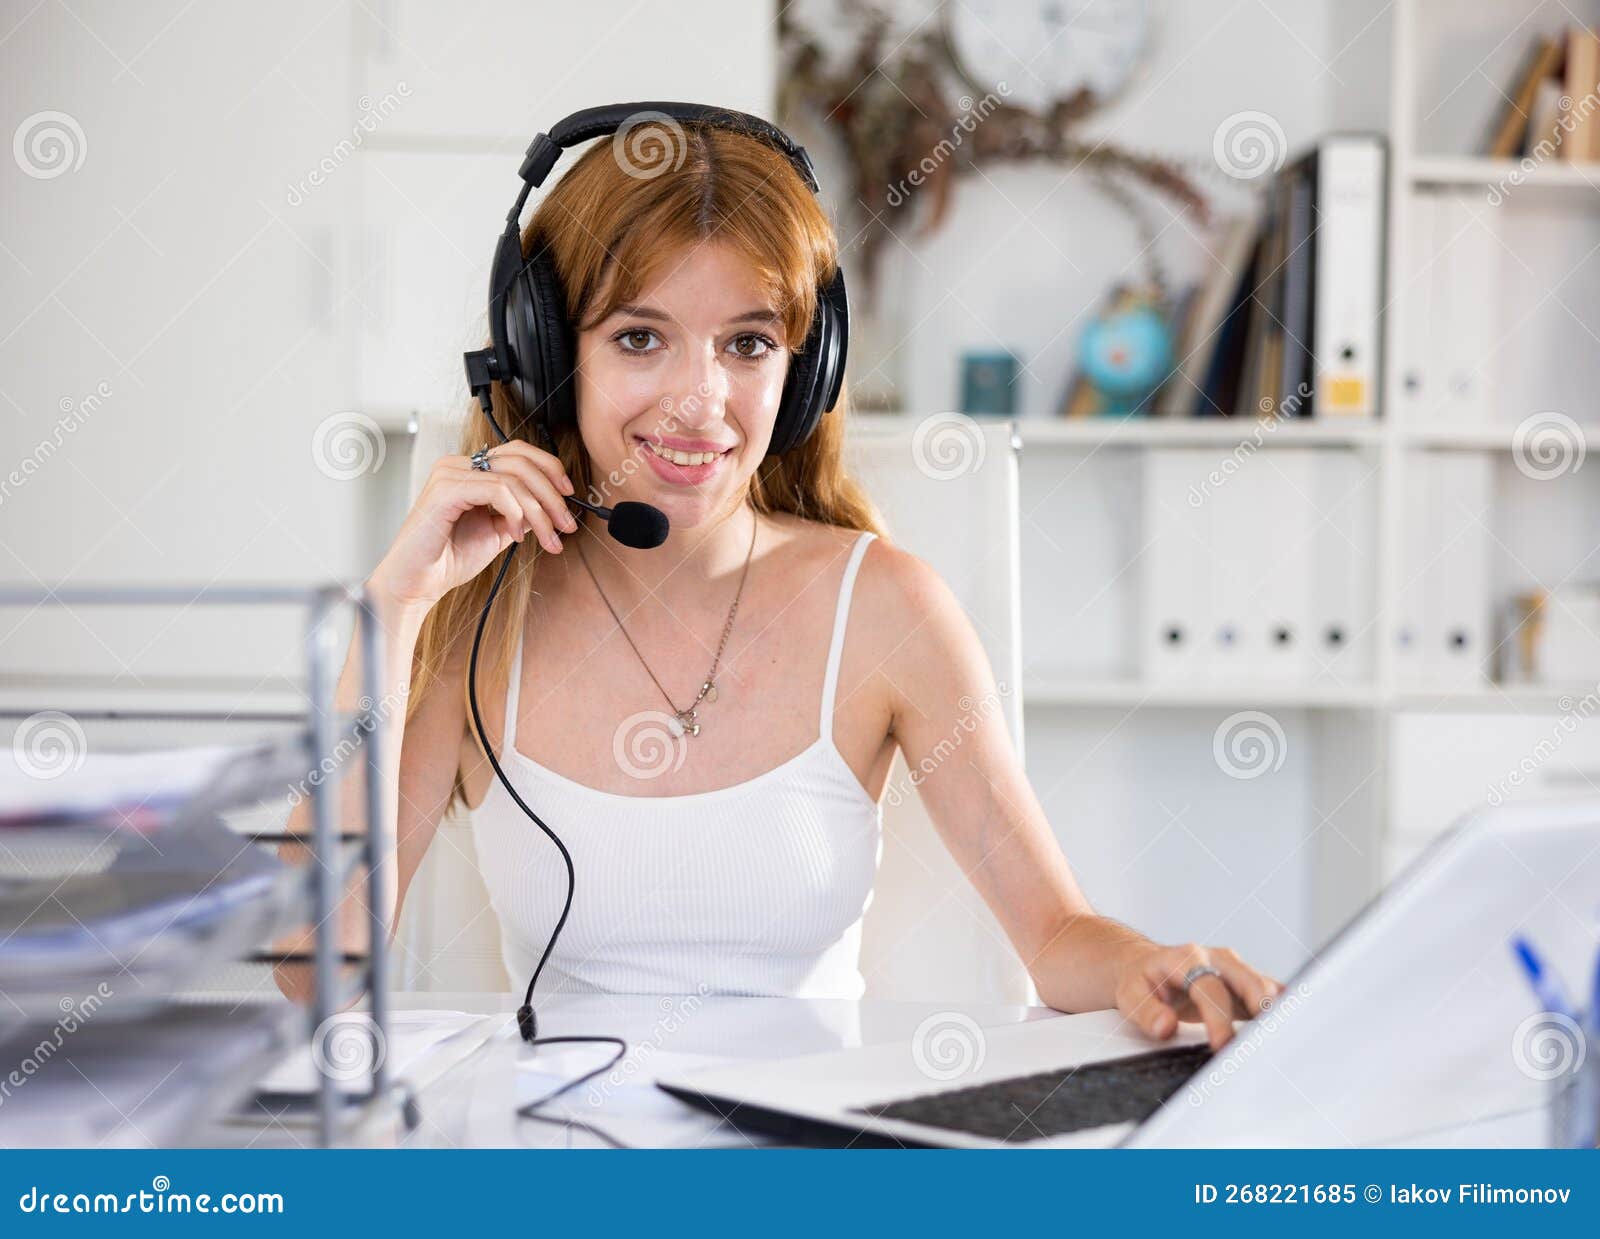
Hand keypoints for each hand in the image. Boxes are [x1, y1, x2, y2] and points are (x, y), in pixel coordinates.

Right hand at [368, 440, 577, 611]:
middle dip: (552, 494)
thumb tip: (550, 505)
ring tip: (547, 537)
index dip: (549, 468)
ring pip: (514, 477)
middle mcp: (457, 465)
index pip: (517, 452)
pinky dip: (515, 513)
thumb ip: (519, 514)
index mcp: (467, 470)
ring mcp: (449, 474)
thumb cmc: (447, 559)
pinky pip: (497, 490)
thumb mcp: (496, 532)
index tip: (569, 495)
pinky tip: (516, 535)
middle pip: (521, 460)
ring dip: (540, 510)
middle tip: (567, 523)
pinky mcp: (446, 490)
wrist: (417, 584)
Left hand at [1112, 941, 1284, 1051]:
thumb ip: (1147, 1012)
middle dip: (1260, 1013)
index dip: (1219, 1018)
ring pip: (1265, 987)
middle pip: (1249, 982)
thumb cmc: (1141, 981)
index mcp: (1188, 958)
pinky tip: (1289, 1030)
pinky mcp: (1246, 982)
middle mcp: (1217, 958)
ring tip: (1281, 1042)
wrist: (1146, 965)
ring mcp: (1235, 969)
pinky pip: (1271, 993)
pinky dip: (1282, 1010)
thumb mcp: (1130, 996)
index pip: (1210, 988)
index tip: (1222, 1045)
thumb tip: (1166, 1026)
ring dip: (1275, 1013)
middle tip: (1262, 1046)